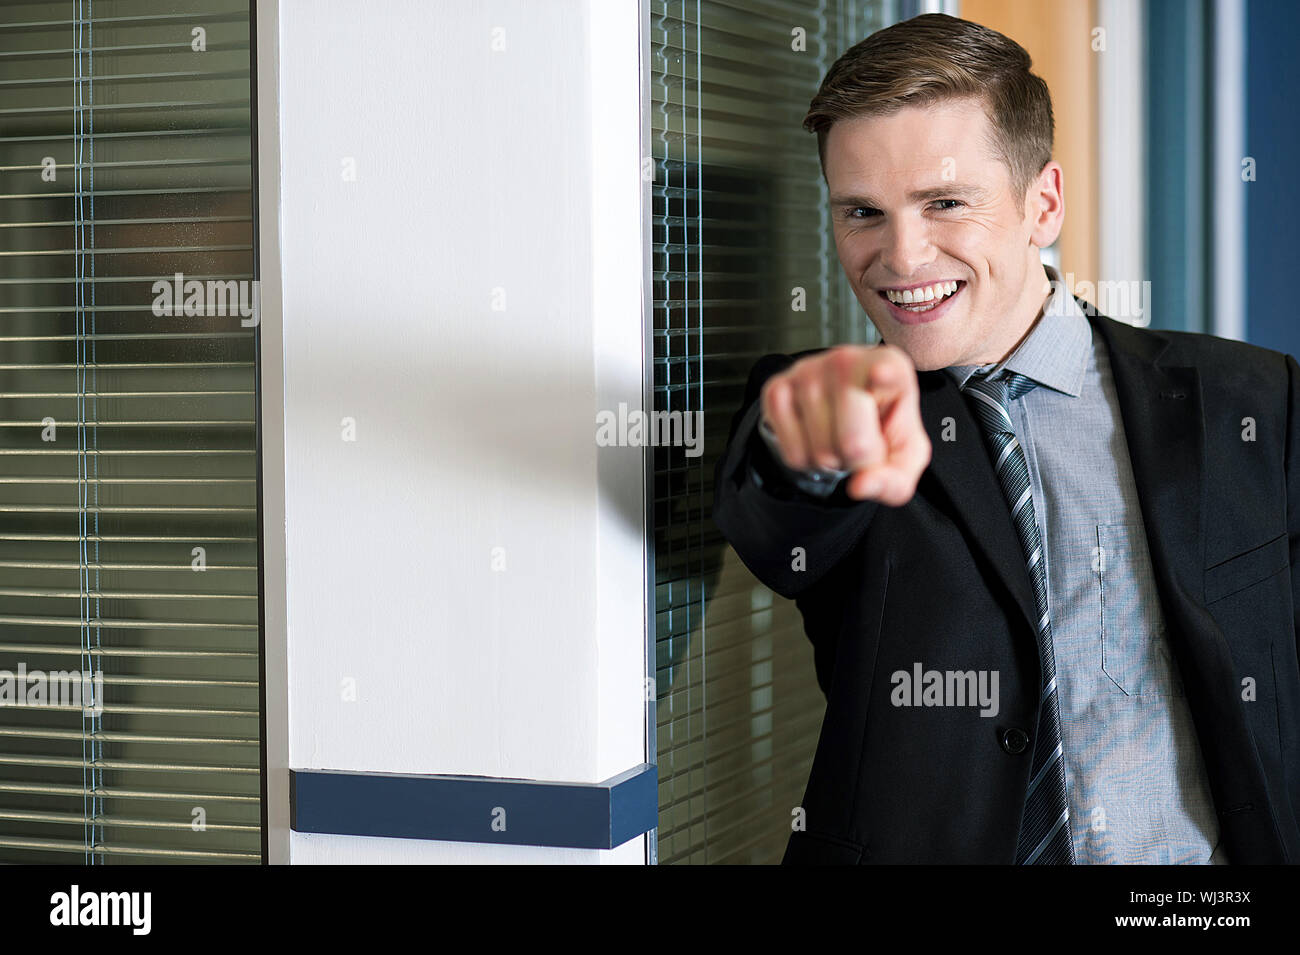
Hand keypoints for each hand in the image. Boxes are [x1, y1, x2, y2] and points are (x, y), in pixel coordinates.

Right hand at [759, 343, 930, 505]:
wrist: (843, 408)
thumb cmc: (881, 426)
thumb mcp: (905, 454)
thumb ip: (895, 479)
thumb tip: (860, 486)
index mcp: (892, 366)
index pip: (887, 371)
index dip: (884, 376)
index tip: (881, 373)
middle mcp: (847, 361)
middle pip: (854, 443)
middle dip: (859, 462)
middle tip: (862, 445)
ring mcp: (806, 372)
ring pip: (821, 453)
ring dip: (831, 462)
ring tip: (838, 437)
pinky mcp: (776, 389)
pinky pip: (793, 454)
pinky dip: (806, 460)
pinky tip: (815, 438)